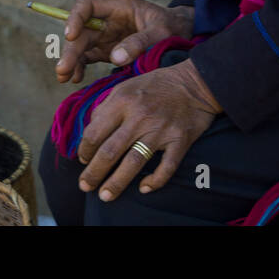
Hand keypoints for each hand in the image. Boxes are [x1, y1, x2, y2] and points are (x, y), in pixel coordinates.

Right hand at [56, 0, 192, 84]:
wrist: (184, 36)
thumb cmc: (174, 28)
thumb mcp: (161, 32)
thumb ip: (140, 42)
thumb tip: (115, 58)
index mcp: (119, 7)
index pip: (87, 5)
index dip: (75, 18)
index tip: (71, 35)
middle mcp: (108, 20)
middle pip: (81, 31)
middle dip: (71, 49)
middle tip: (63, 68)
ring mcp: (107, 36)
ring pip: (82, 46)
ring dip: (71, 60)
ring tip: (65, 78)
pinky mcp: (109, 50)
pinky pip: (89, 57)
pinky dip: (81, 67)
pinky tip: (76, 79)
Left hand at [76, 59, 219, 200]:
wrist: (195, 82)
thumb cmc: (156, 84)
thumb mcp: (125, 86)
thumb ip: (106, 107)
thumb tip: (90, 130)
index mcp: (123, 101)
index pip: (95, 132)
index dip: (85, 150)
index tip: (83, 160)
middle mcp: (139, 116)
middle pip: (110, 151)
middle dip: (94, 173)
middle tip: (85, 186)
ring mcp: (161, 130)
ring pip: (134, 163)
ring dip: (117, 182)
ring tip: (105, 196)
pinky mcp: (180, 140)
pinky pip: (166, 166)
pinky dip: (155, 180)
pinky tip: (144, 188)